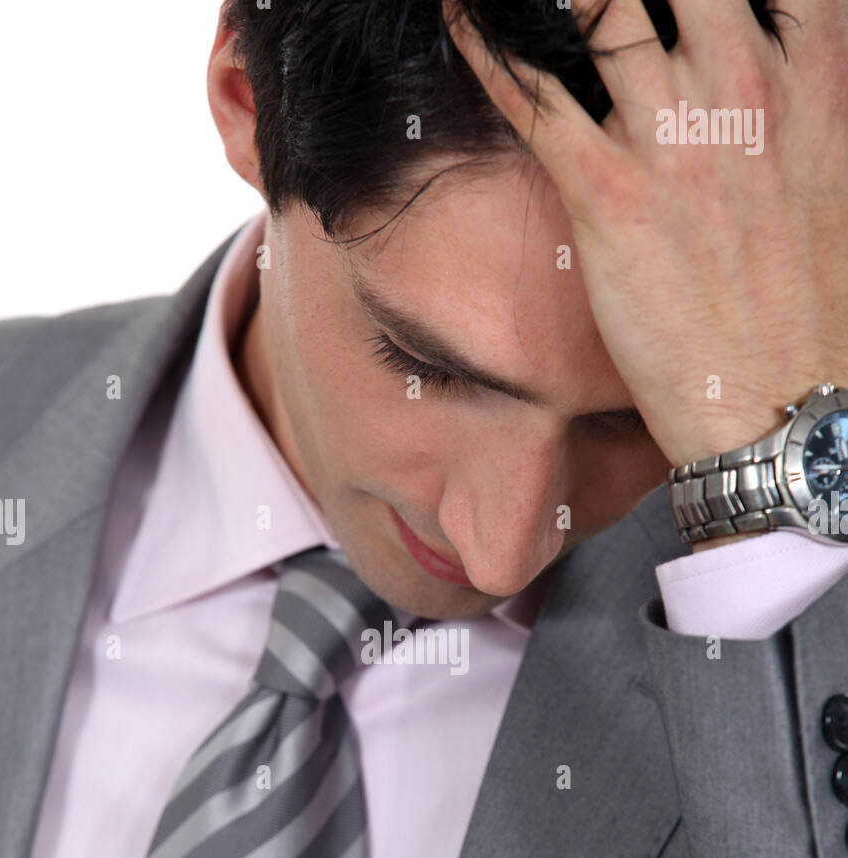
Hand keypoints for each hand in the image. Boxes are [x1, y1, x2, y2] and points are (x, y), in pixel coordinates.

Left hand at [443, 0, 847, 472]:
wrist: (781, 404)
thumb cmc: (810, 308)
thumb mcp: (835, 176)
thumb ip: (803, 105)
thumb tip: (766, 76)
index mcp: (811, 76)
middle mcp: (742, 85)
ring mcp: (672, 138)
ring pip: (596, 3)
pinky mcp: (608, 196)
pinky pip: (532, 97)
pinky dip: (484, 43)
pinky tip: (460, 11)